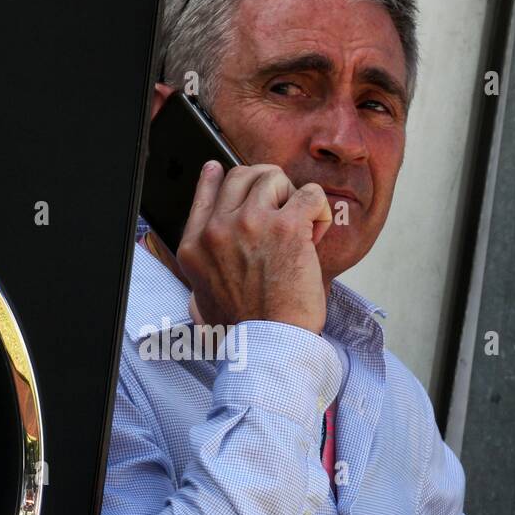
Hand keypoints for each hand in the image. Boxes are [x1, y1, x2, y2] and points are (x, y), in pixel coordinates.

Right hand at [176, 162, 332, 334]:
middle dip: (264, 185)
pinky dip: (319, 210)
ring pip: (274, 178)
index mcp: (195, 245)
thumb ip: (200, 284)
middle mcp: (218, 229)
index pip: (205, 191)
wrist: (269, 344)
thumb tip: (196, 295)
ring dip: (291, 197)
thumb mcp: (202, 303)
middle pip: (241, 175)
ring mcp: (251, 223)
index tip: (221, 170)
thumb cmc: (244, 329)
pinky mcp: (287, 226)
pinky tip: (317, 230)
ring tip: (300, 225)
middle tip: (281, 206)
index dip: (218, 176)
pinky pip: (310, 194)